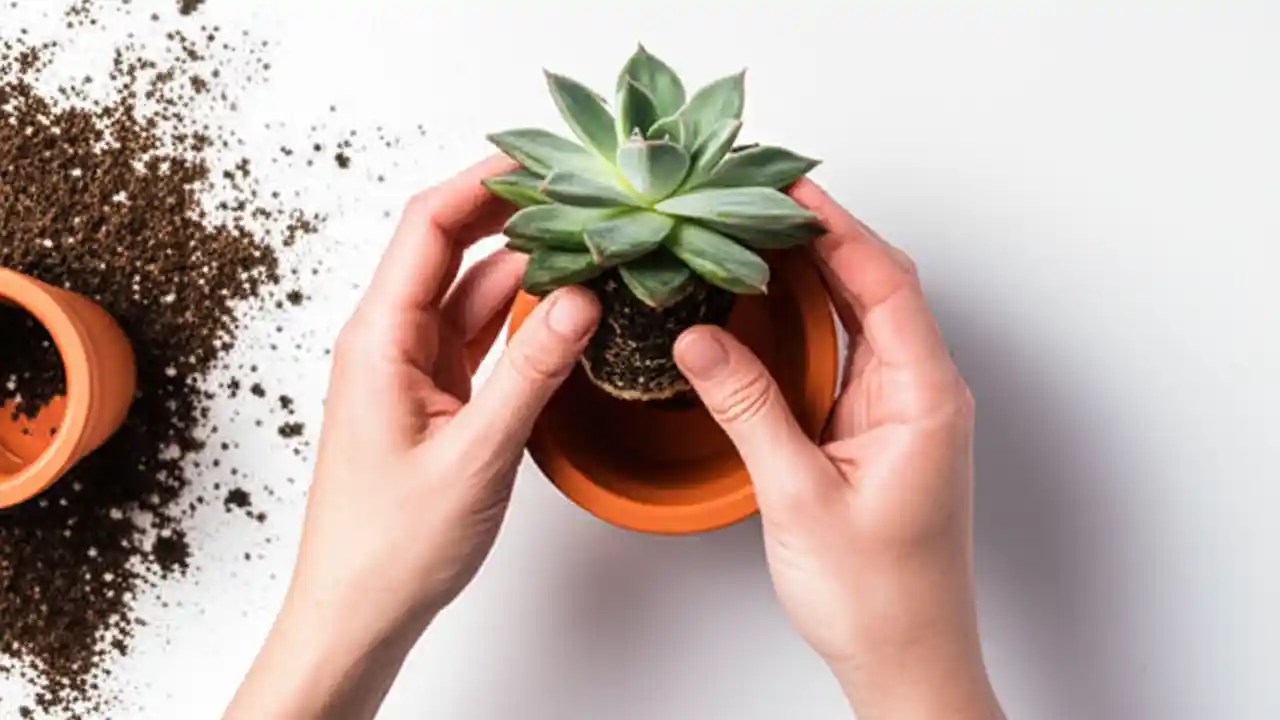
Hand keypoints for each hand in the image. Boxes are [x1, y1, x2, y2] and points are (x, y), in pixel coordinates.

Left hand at [228, 157, 600, 718]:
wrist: (360, 612)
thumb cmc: (393, 544)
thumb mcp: (475, 454)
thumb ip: (531, 371)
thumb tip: (581, 298)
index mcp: (379, 339)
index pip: (429, 228)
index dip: (483, 182)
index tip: (541, 158)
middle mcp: (391, 341)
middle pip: (452, 249)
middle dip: (514, 214)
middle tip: (581, 194)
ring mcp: (414, 368)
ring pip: (474, 292)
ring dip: (527, 267)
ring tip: (588, 241)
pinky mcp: (436, 397)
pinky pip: (482, 336)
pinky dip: (524, 317)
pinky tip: (565, 304)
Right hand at [674, 180, 1001, 718]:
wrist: (906, 659)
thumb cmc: (875, 594)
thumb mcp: (799, 495)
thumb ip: (749, 408)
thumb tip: (700, 338)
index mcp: (924, 397)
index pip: (886, 282)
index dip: (838, 227)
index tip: (788, 188)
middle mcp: (923, 392)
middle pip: (878, 284)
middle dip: (822, 235)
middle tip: (758, 196)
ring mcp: (903, 409)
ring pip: (861, 314)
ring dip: (815, 273)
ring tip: (755, 232)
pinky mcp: (879, 429)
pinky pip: (846, 352)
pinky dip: (810, 319)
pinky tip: (768, 305)